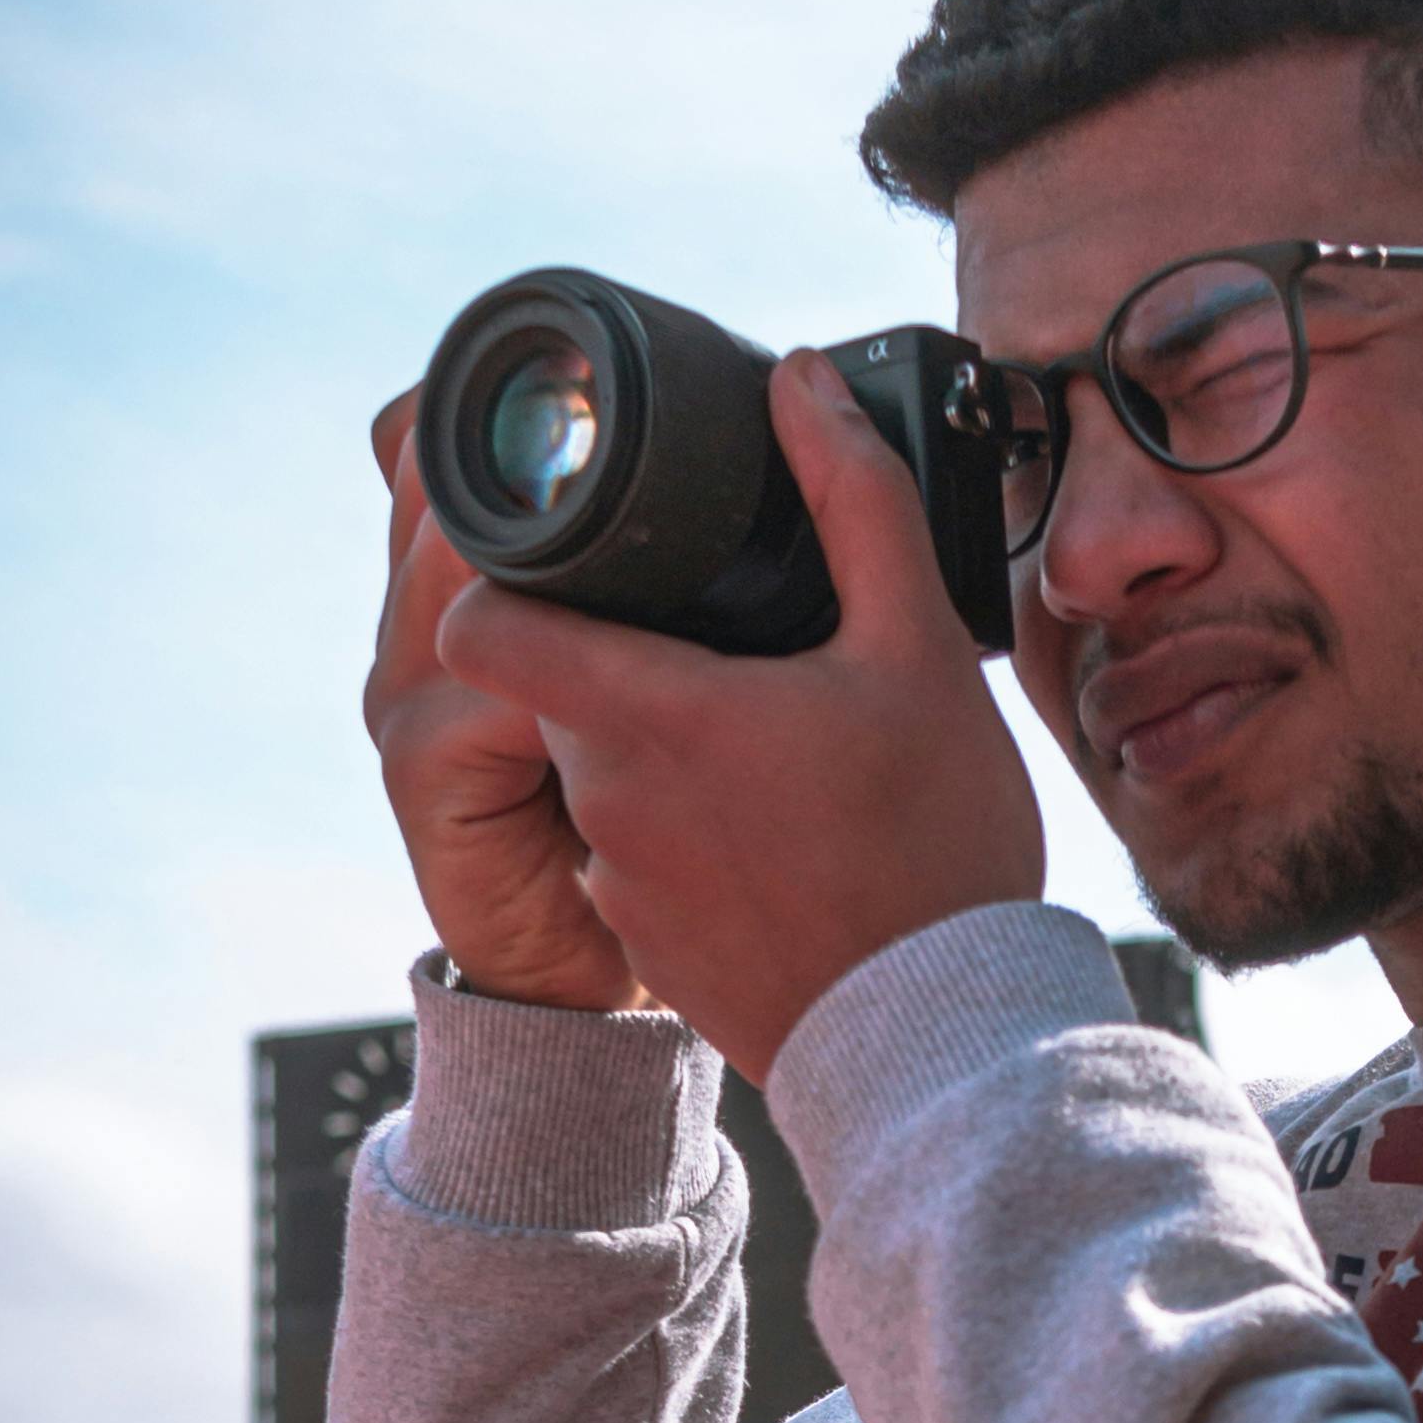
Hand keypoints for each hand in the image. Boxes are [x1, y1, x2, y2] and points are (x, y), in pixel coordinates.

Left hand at [417, 354, 1047, 1081]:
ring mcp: (621, 883)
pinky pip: (642, 862)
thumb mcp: (918, 653)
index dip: (500, 575)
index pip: (481, 622)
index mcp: (647, 713)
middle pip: (563, 689)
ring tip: (774, 754)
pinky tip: (779, 841)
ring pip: (605, 776)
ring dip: (664, 754)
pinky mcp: (651, 948)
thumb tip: (798, 379)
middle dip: (628, 660)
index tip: (562, 558)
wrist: (941, 1042)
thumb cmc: (934, 848)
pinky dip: (691, 839)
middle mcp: (604, 799)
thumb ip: (854, 500)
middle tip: (733, 653)